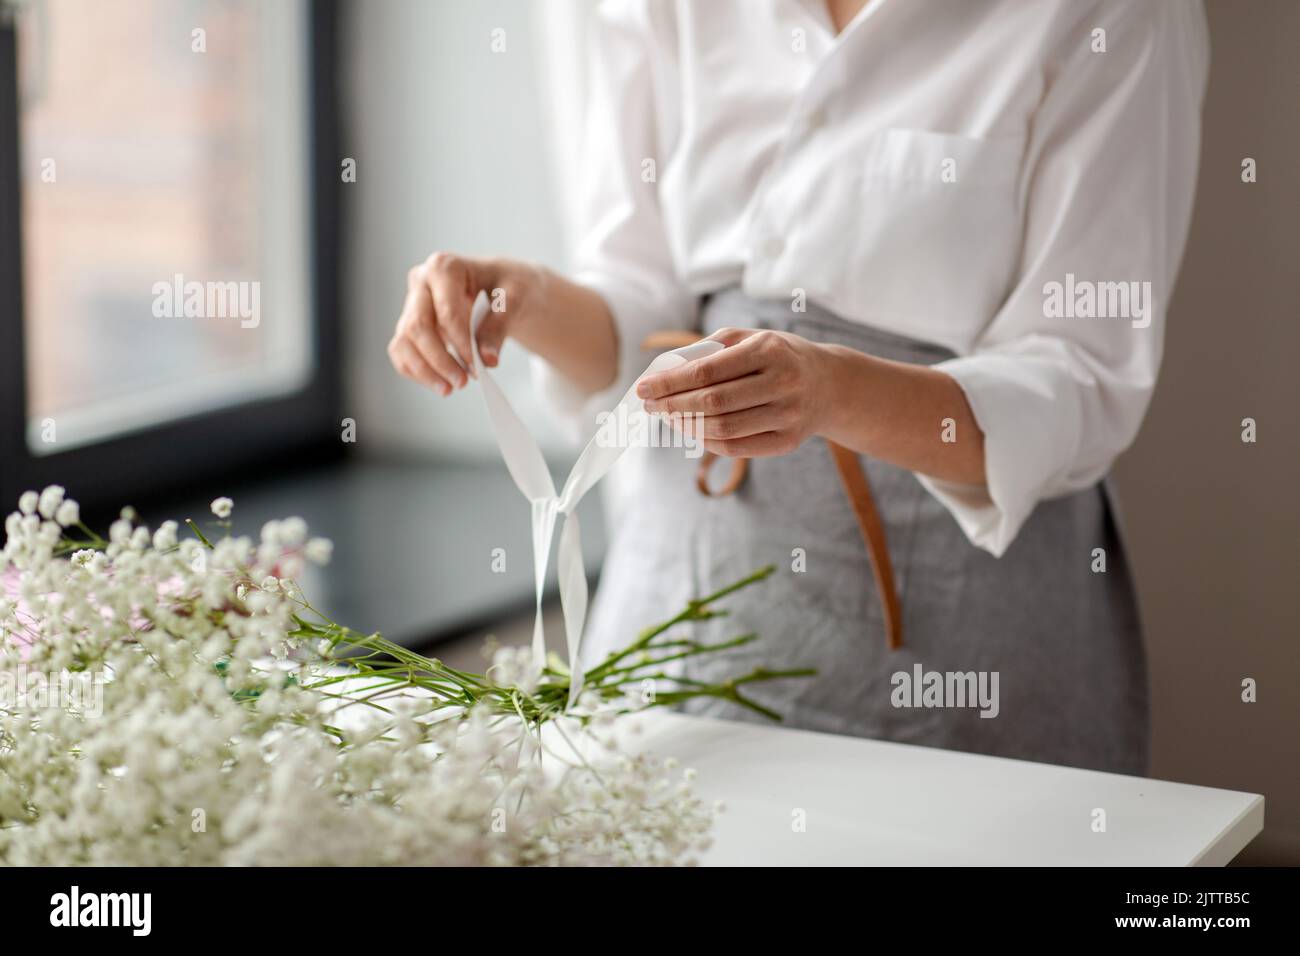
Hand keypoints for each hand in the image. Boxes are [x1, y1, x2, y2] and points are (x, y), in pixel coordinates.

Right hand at [388, 253, 542, 394]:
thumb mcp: (516, 298)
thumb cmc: (509, 287)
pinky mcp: (411, 325)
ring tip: (449, 389)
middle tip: (463, 382)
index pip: (447, 313)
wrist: (505, 288)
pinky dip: (416, 372)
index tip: (478, 367)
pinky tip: (439, 384)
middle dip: (440, 360)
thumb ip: (500, 326)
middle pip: (418, 328)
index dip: (461, 344)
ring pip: (404, 342)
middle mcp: (421, 283)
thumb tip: (487, 359)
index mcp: (444, 267)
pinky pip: (401, 352)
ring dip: (424, 371)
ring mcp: (413, 305)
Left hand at [636, 328, 835, 456]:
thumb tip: (665, 371)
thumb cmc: (778, 357)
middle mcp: (783, 383)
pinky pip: (737, 448)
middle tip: (648, 405)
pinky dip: (706, 441)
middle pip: (713, 402)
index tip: (643, 387)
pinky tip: (691, 430)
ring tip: (668, 416)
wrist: (829, 385)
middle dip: (672, 405)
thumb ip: (709, 349)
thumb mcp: (751, 338)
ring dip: (686, 425)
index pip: (707, 371)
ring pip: (723, 429)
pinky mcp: (788, 442)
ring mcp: (788, 416)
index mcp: (770, 350)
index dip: (670, 382)